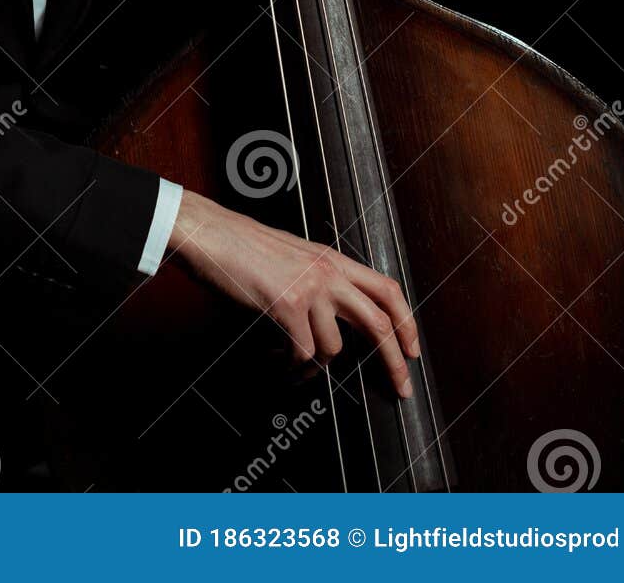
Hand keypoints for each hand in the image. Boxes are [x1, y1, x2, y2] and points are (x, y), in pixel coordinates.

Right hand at [168, 190, 418, 397]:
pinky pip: (301, 354)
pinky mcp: (287, 305)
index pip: (387, 289)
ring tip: (292, 364)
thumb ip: (318, 282)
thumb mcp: (294, 257)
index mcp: (333, 259)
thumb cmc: (243, 246)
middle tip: (401, 389)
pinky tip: (274, 358)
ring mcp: (310, 288)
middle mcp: (328, 272)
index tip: (412, 349)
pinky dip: (290, 366)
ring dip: (315, 367)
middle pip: (380, 322)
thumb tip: (333, 324)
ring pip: (333, 348)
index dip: (407, 322)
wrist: (211, 234)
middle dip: (395, 362)